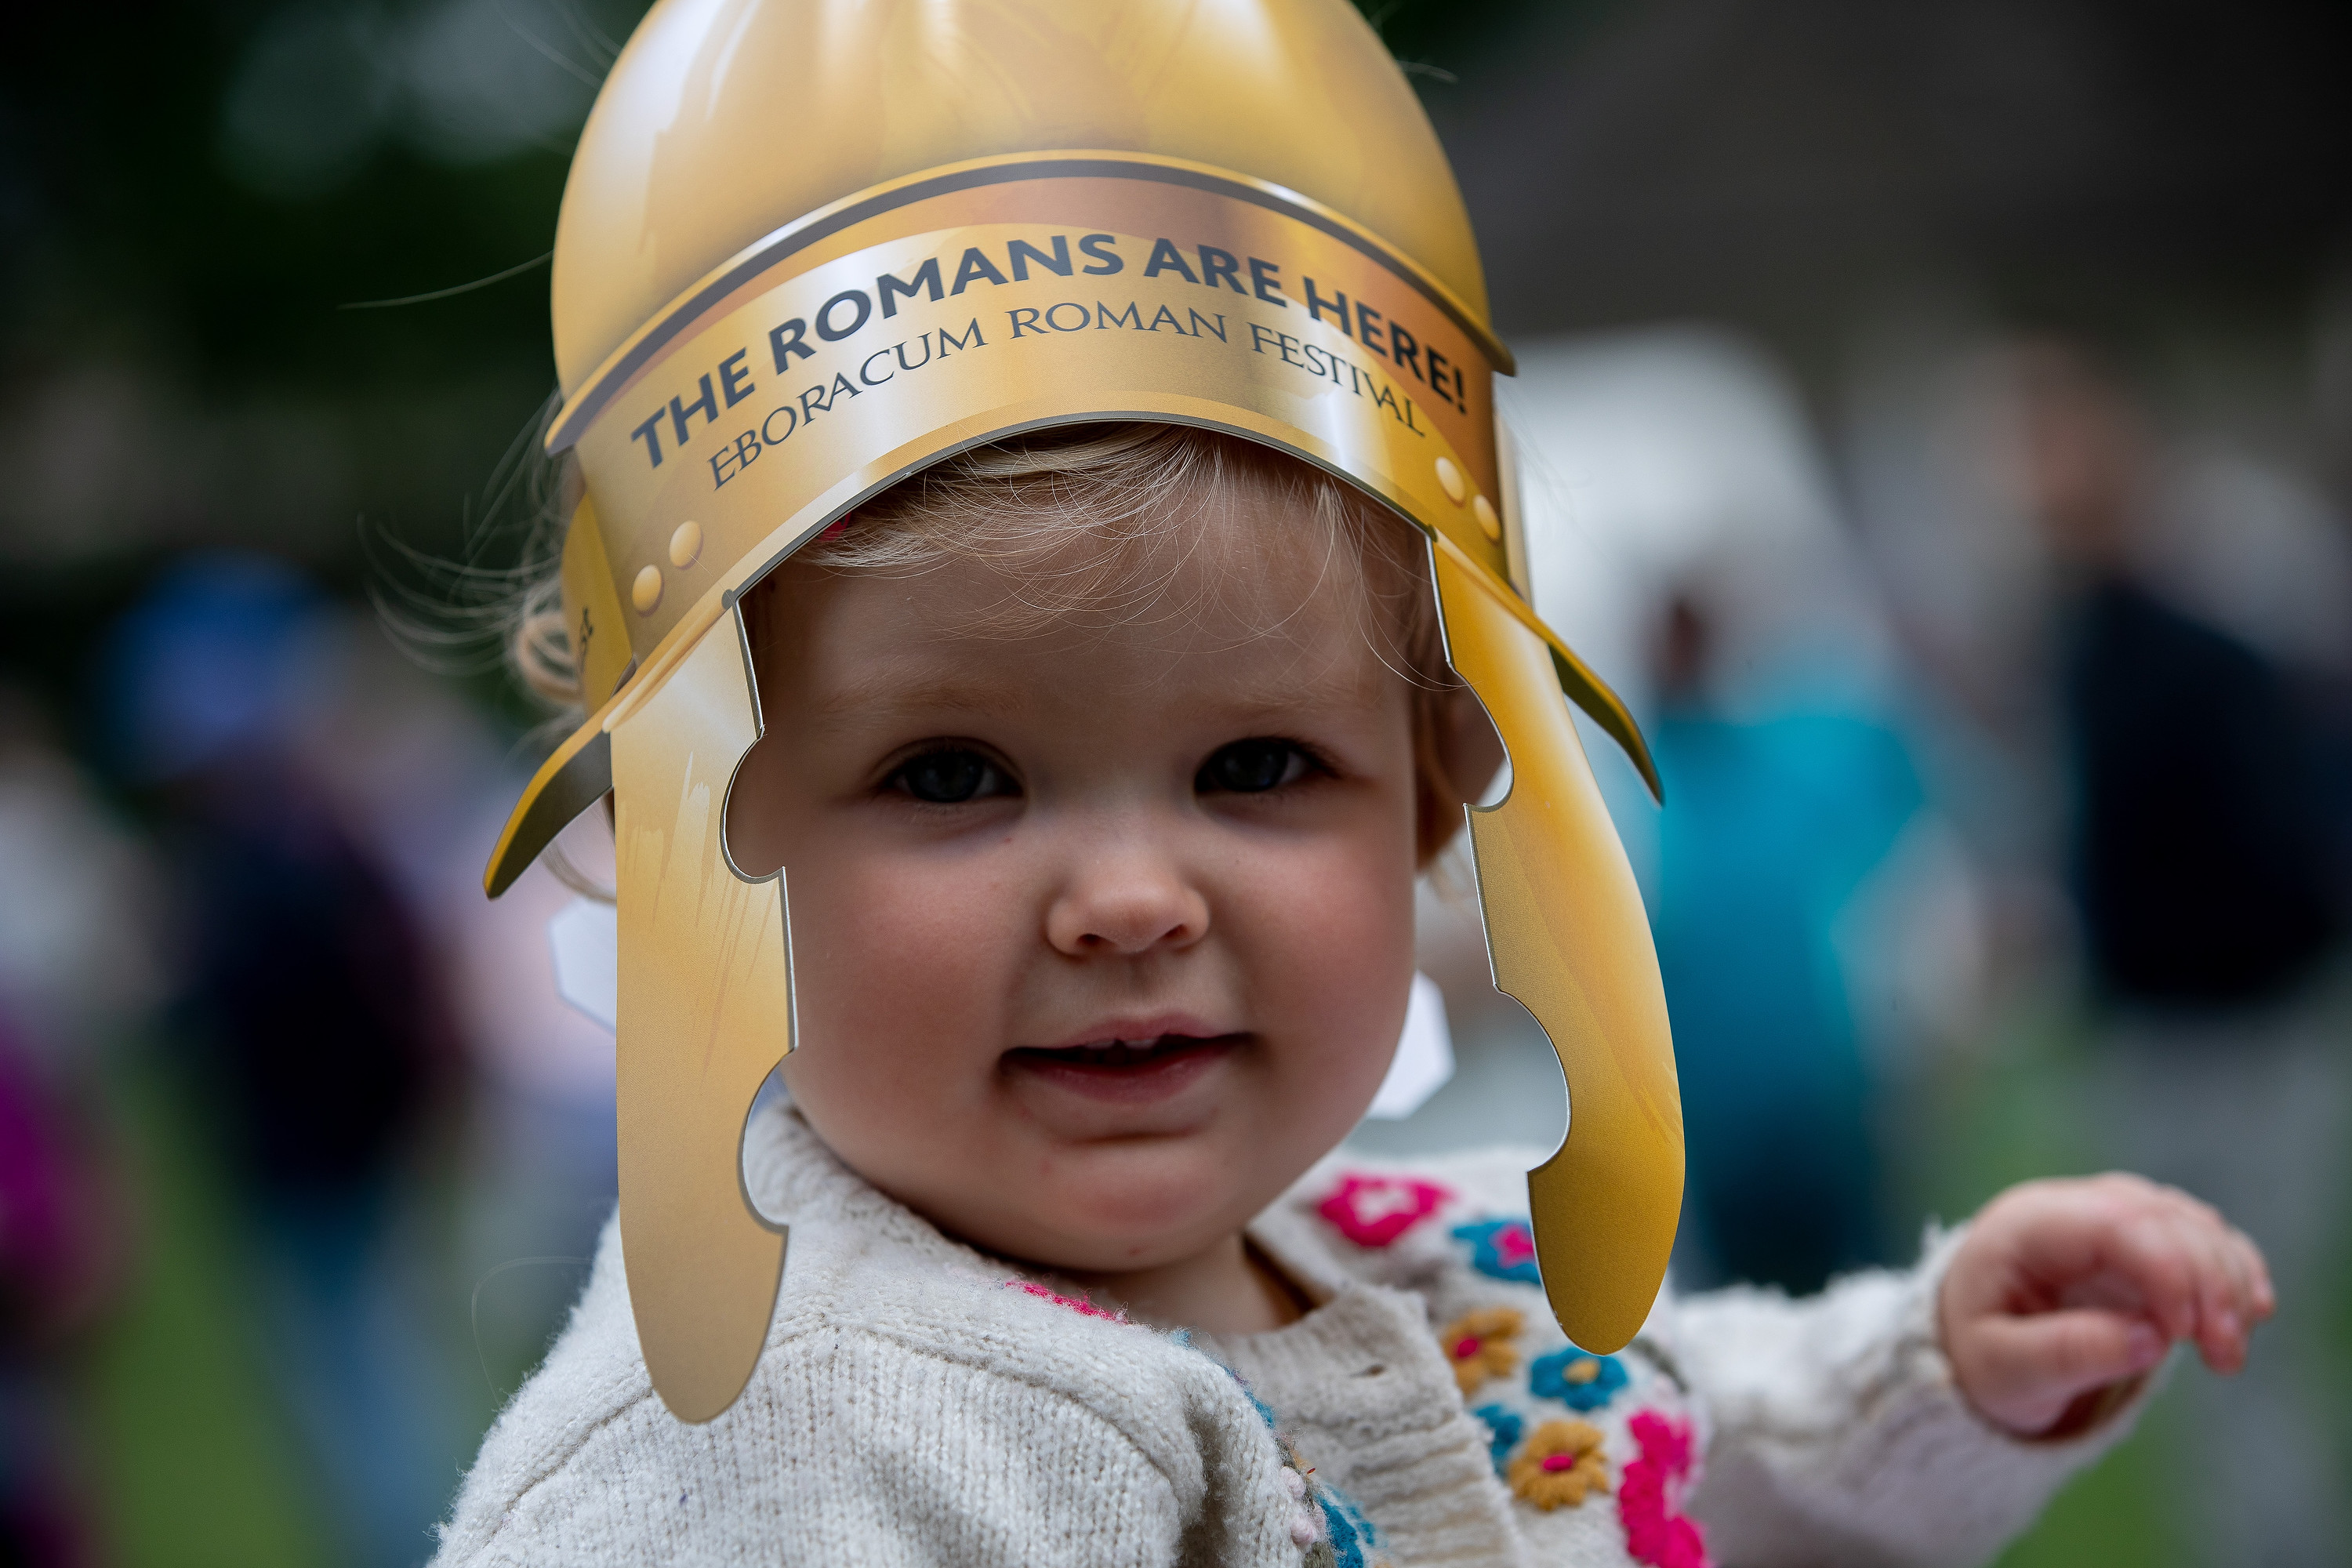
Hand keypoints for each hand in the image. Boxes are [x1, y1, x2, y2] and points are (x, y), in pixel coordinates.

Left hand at [1938, 1174, 2272, 1437]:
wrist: (1974, 1344)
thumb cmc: (1980, 1352)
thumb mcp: (2003, 1368)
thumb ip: (2068, 1353)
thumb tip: (2152, 1339)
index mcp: (2025, 1226)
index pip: (2112, 1222)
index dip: (2167, 1270)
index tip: (2185, 1335)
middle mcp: (2070, 1208)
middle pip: (2160, 1218)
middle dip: (2209, 1283)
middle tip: (2227, 1358)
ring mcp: (2108, 1217)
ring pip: (2189, 1222)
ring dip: (2228, 1280)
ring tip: (2230, 1353)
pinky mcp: (2140, 1240)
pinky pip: (2199, 1236)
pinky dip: (2233, 1268)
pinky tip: (2253, 1310)